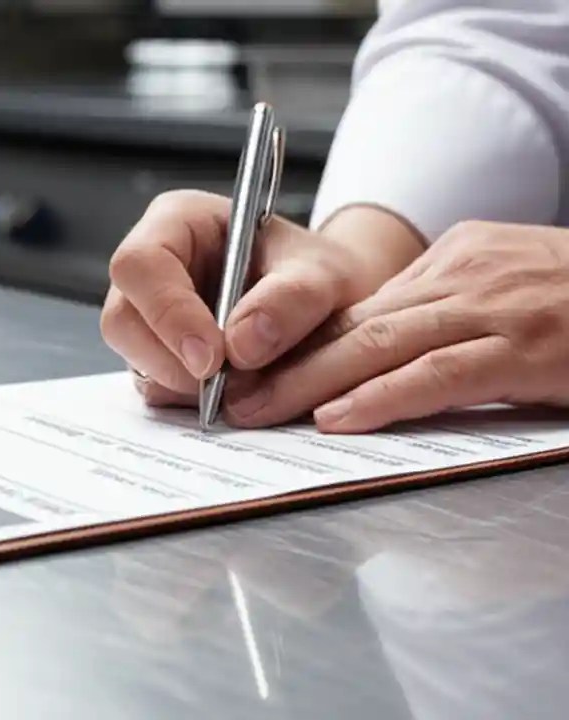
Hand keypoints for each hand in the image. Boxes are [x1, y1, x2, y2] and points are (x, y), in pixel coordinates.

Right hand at [101, 191, 422, 404]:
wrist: (328, 307)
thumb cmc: (317, 275)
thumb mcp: (323, 275)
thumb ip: (290, 300)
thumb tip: (241, 345)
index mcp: (178, 221)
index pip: (141, 263)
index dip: (167, 312)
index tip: (211, 358)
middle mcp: (152, 267)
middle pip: (122, 317)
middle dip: (169, 360)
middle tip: (221, 387)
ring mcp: (147, 315)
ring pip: (132, 357)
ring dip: (179, 384)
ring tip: (235, 387)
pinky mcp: (155, 355)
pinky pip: (151, 385)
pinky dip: (186, 398)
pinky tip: (227, 391)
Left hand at [230, 221, 568, 431]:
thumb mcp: (504, 295)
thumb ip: (442, 318)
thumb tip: (372, 359)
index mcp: (455, 261)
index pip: (359, 308)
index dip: (298, 344)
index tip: (249, 371)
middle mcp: (465, 275)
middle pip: (355, 324)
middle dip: (285, 364)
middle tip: (233, 399)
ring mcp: (496, 308)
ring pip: (382, 344)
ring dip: (312, 383)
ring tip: (261, 412)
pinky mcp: (528, 347)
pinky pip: (440, 372)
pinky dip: (384, 396)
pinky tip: (340, 418)